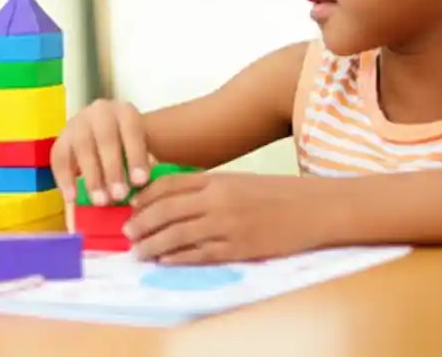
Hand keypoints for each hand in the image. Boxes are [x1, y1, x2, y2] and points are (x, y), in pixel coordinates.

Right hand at [51, 98, 149, 204]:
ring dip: (91, 176)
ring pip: (82, 147)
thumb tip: (143, 193)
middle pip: (105, 138)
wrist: (103, 134)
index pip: (132, 130)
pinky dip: (65, 179)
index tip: (140, 182)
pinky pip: (59, 158)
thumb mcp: (139, 149)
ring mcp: (78, 123)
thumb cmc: (128, 147)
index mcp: (126, 112)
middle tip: (119, 196)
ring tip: (100, 201)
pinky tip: (72, 198)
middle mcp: (100, 112)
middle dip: (113, 169)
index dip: (135, 156)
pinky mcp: (61, 138)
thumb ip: (141, 167)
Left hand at [124, 172, 331, 263]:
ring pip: (176, 235)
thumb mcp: (238, 181)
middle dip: (140, 224)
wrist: (315, 208)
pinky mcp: (238, 248)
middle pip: (165, 211)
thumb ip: (207, 188)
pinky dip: (177, 259)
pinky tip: (165, 262)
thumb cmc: (277, 194)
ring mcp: (227, 225)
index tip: (132, 207)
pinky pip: (199, 255)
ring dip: (152, 245)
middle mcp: (217, 200)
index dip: (145, 197)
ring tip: (138, 252)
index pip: (168, 185)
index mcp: (216, 179)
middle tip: (127, 233)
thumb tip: (172, 200)